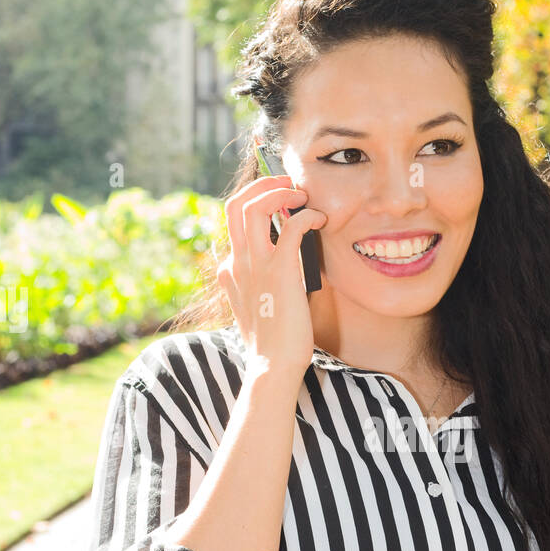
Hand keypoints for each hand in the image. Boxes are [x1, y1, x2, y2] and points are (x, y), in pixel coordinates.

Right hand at [219, 175, 326, 378]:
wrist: (273, 365)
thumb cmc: (274, 342)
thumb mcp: (261, 306)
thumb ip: (266, 281)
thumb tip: (293, 262)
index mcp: (229, 271)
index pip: (233, 224)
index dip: (256, 205)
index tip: (279, 203)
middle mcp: (236, 262)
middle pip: (236, 204)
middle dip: (262, 185)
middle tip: (287, 185)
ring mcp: (254, 265)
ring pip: (254, 206)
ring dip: (279, 192)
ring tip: (301, 195)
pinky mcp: (279, 270)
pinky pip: (290, 226)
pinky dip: (306, 216)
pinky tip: (320, 220)